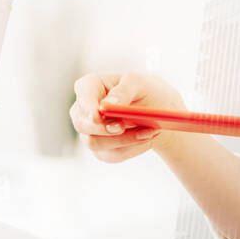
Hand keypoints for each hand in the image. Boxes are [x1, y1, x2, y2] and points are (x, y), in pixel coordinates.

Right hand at [70, 72, 186, 161]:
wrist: (157, 111)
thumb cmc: (144, 92)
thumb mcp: (140, 84)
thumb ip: (124, 91)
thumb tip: (109, 104)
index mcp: (91, 86)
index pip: (82, 92)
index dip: (87, 105)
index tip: (98, 115)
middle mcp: (84, 110)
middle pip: (82, 124)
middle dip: (104, 128)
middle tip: (123, 126)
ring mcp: (90, 132)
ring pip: (95, 143)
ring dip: (124, 139)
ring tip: (149, 131)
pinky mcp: (102, 149)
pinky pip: (112, 155)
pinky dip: (133, 148)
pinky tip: (147, 138)